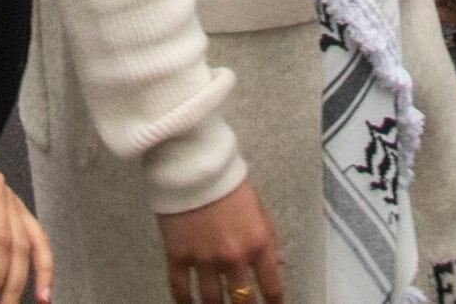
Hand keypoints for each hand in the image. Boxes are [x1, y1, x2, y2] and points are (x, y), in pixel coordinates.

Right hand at [158, 179, 280, 303]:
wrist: (192, 164)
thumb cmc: (229, 184)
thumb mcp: (258, 210)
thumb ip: (268, 241)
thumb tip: (278, 265)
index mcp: (258, 244)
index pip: (272, 287)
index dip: (274, 303)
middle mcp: (233, 256)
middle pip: (242, 300)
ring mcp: (204, 258)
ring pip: (212, 299)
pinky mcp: (177, 254)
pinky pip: (180, 288)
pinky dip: (184, 300)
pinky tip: (188, 303)